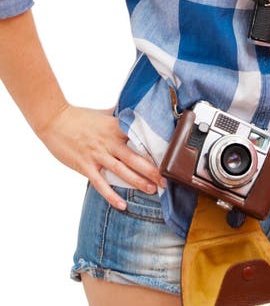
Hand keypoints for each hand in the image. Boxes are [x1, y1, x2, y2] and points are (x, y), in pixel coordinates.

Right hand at [37, 104, 165, 210]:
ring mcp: (98, 155)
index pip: (139, 138)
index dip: (154, 148)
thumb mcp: (103, 112)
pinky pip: (101, 184)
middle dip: (152, 170)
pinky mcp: (85, 166)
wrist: (55, 120)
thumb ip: (118, 115)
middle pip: (135, 158)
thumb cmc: (79, 116)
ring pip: (122, 171)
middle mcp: (110, 142)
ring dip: (138, 181)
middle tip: (165, 180)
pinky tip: (122, 204)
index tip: (167, 157)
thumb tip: (131, 112)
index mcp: (116, 127)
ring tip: (152, 190)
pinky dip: (112, 195)